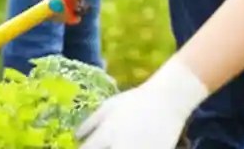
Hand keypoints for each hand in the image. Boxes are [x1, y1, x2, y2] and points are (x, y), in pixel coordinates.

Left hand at [77, 57, 208, 147]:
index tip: (84, 148)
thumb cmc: (135, 101)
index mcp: (106, 133)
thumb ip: (90, 123)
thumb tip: (77, 137)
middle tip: (103, 147)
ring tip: (116, 145)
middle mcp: (120, 145)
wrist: (167, 101)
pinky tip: (132, 146)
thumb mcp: (108, 107)